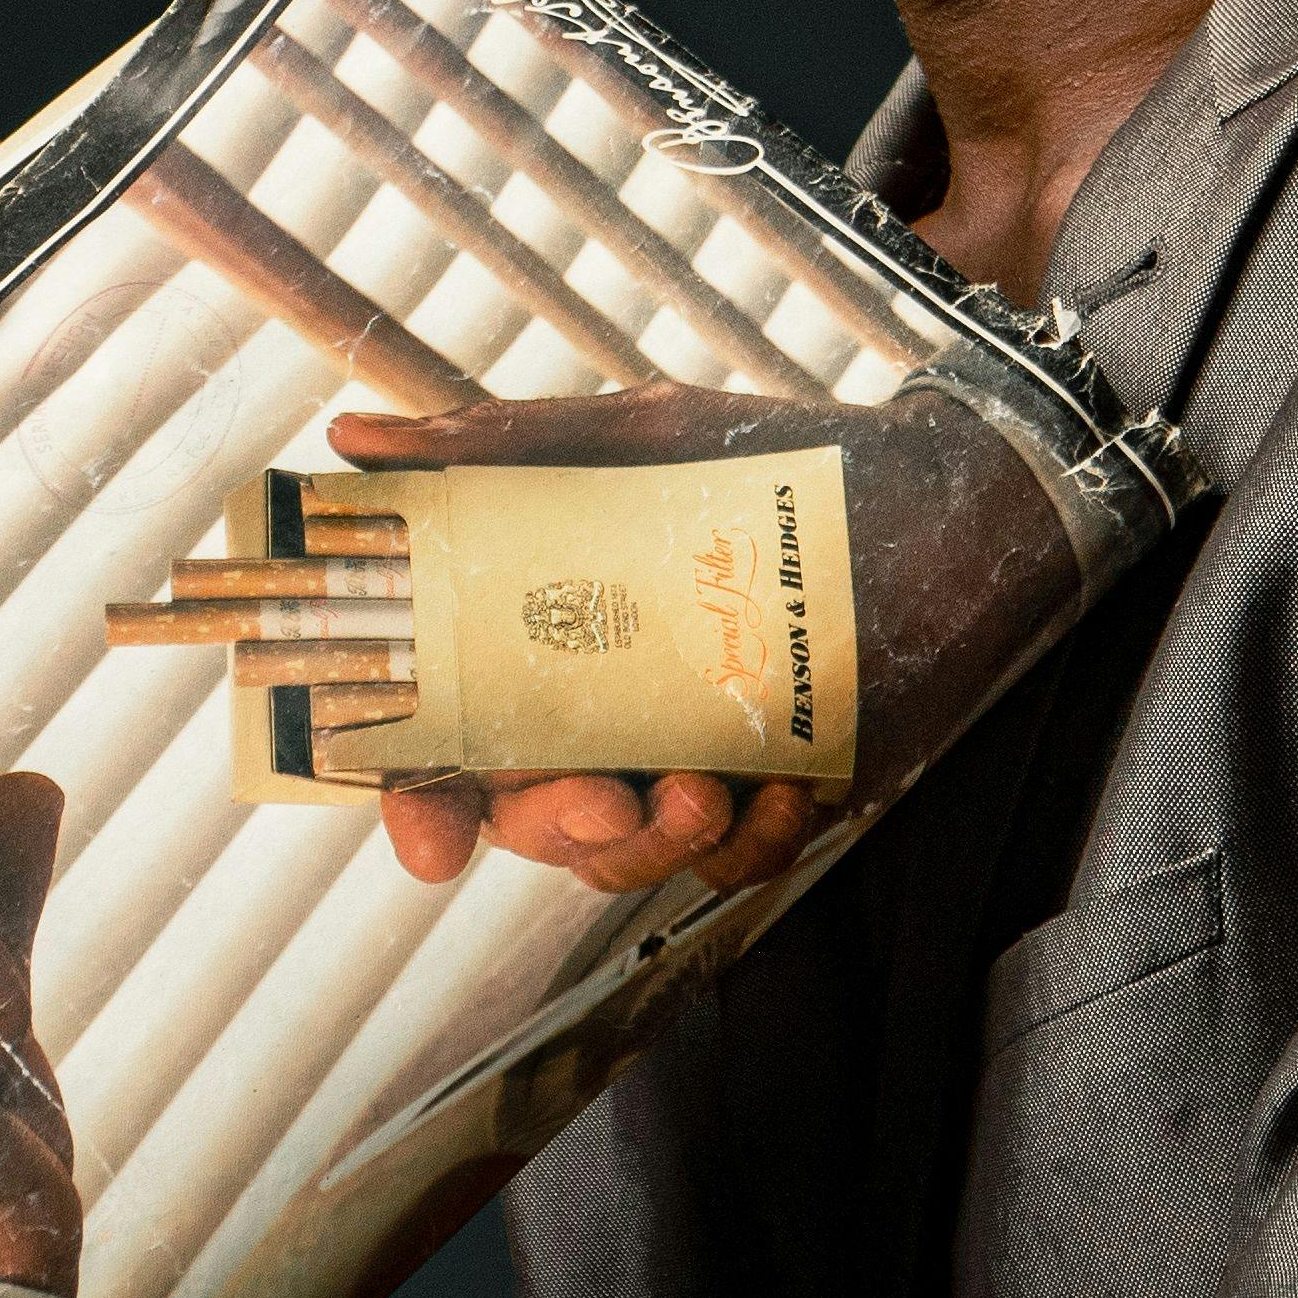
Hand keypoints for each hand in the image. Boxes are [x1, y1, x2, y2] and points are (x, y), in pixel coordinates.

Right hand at [327, 390, 840, 899]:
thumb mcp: (633, 438)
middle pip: (522, 818)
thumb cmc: (771, 460)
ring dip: (650, 845)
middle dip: (549, 830)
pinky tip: (783, 794)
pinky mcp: (773, 795)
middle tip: (602, 799)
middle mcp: (601, 712)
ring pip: (621, 858)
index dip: (414, 802)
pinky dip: (750, 843)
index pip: (444, 741)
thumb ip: (501, 447)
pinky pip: (734, 863)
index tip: (426, 840)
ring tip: (705, 787)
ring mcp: (683, 759)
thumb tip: (354, 433)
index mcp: (545, 640)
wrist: (943, 498)